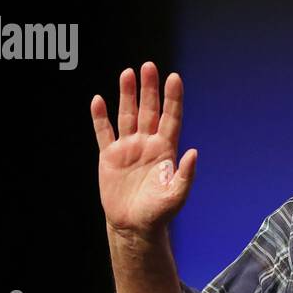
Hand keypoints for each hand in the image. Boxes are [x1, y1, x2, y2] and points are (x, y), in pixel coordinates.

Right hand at [91, 62, 197, 238]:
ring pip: (127, 115)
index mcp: (165, 150)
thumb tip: (194, 152)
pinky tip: (98, 100)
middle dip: (149, 88)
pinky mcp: (109, 156)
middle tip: (149, 66)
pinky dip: (100, 117)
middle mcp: (147, 144)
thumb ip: (186, 174)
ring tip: (127, 73)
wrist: (134, 226)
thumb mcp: (176, 195)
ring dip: (127, 94)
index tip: (174, 78)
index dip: (173, 98)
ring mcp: (128, 148)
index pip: (171, 117)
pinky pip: (104, 132)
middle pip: (149, 110)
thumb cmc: (159, 213)